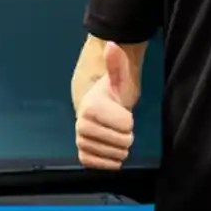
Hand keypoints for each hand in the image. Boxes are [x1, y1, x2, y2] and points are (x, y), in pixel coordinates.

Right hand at [75, 41, 137, 169]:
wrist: (99, 109)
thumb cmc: (113, 94)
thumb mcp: (119, 78)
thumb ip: (116, 63)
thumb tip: (112, 44)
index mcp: (91, 107)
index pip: (127, 126)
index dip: (129, 120)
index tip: (120, 111)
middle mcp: (82, 125)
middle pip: (123, 143)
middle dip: (126, 135)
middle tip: (117, 124)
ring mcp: (80, 141)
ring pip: (116, 156)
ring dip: (120, 147)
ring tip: (113, 134)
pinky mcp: (82, 155)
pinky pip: (103, 166)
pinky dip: (111, 160)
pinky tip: (109, 148)